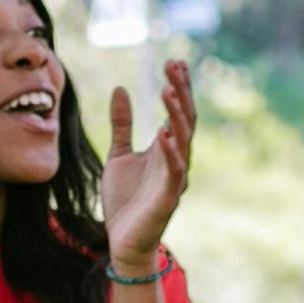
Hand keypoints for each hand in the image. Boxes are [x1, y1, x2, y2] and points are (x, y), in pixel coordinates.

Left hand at [104, 59, 197, 268]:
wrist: (123, 241)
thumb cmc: (124, 200)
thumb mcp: (118, 154)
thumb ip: (122, 124)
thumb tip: (121, 89)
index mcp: (166, 148)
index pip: (176, 112)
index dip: (177, 87)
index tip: (173, 62)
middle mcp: (175, 159)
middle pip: (184, 119)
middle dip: (180, 92)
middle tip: (174, 66)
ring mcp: (174, 177)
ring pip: (183, 140)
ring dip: (176, 115)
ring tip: (167, 90)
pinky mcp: (168, 195)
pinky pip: (173, 170)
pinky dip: (170, 151)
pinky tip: (163, 132)